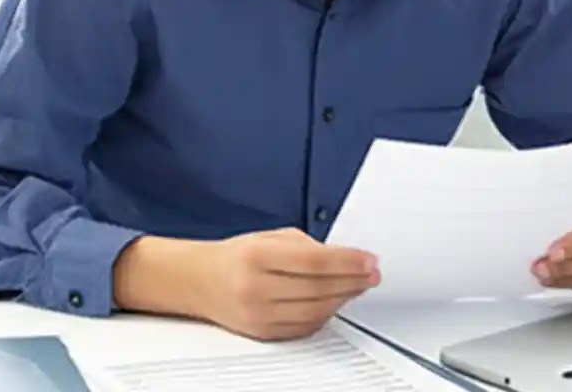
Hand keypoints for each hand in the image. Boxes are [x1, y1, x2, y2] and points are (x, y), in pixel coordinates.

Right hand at [114, 227, 379, 341]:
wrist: (198, 281)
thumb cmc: (238, 256)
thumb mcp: (270, 237)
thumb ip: (308, 246)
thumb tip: (349, 260)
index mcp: (257, 256)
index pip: (314, 261)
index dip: (348, 262)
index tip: (370, 260)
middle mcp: (255, 287)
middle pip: (318, 288)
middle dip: (353, 281)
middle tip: (373, 274)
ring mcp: (257, 314)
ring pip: (314, 311)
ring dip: (344, 298)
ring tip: (360, 286)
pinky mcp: (260, 332)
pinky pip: (304, 327)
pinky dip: (326, 315)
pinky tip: (337, 301)